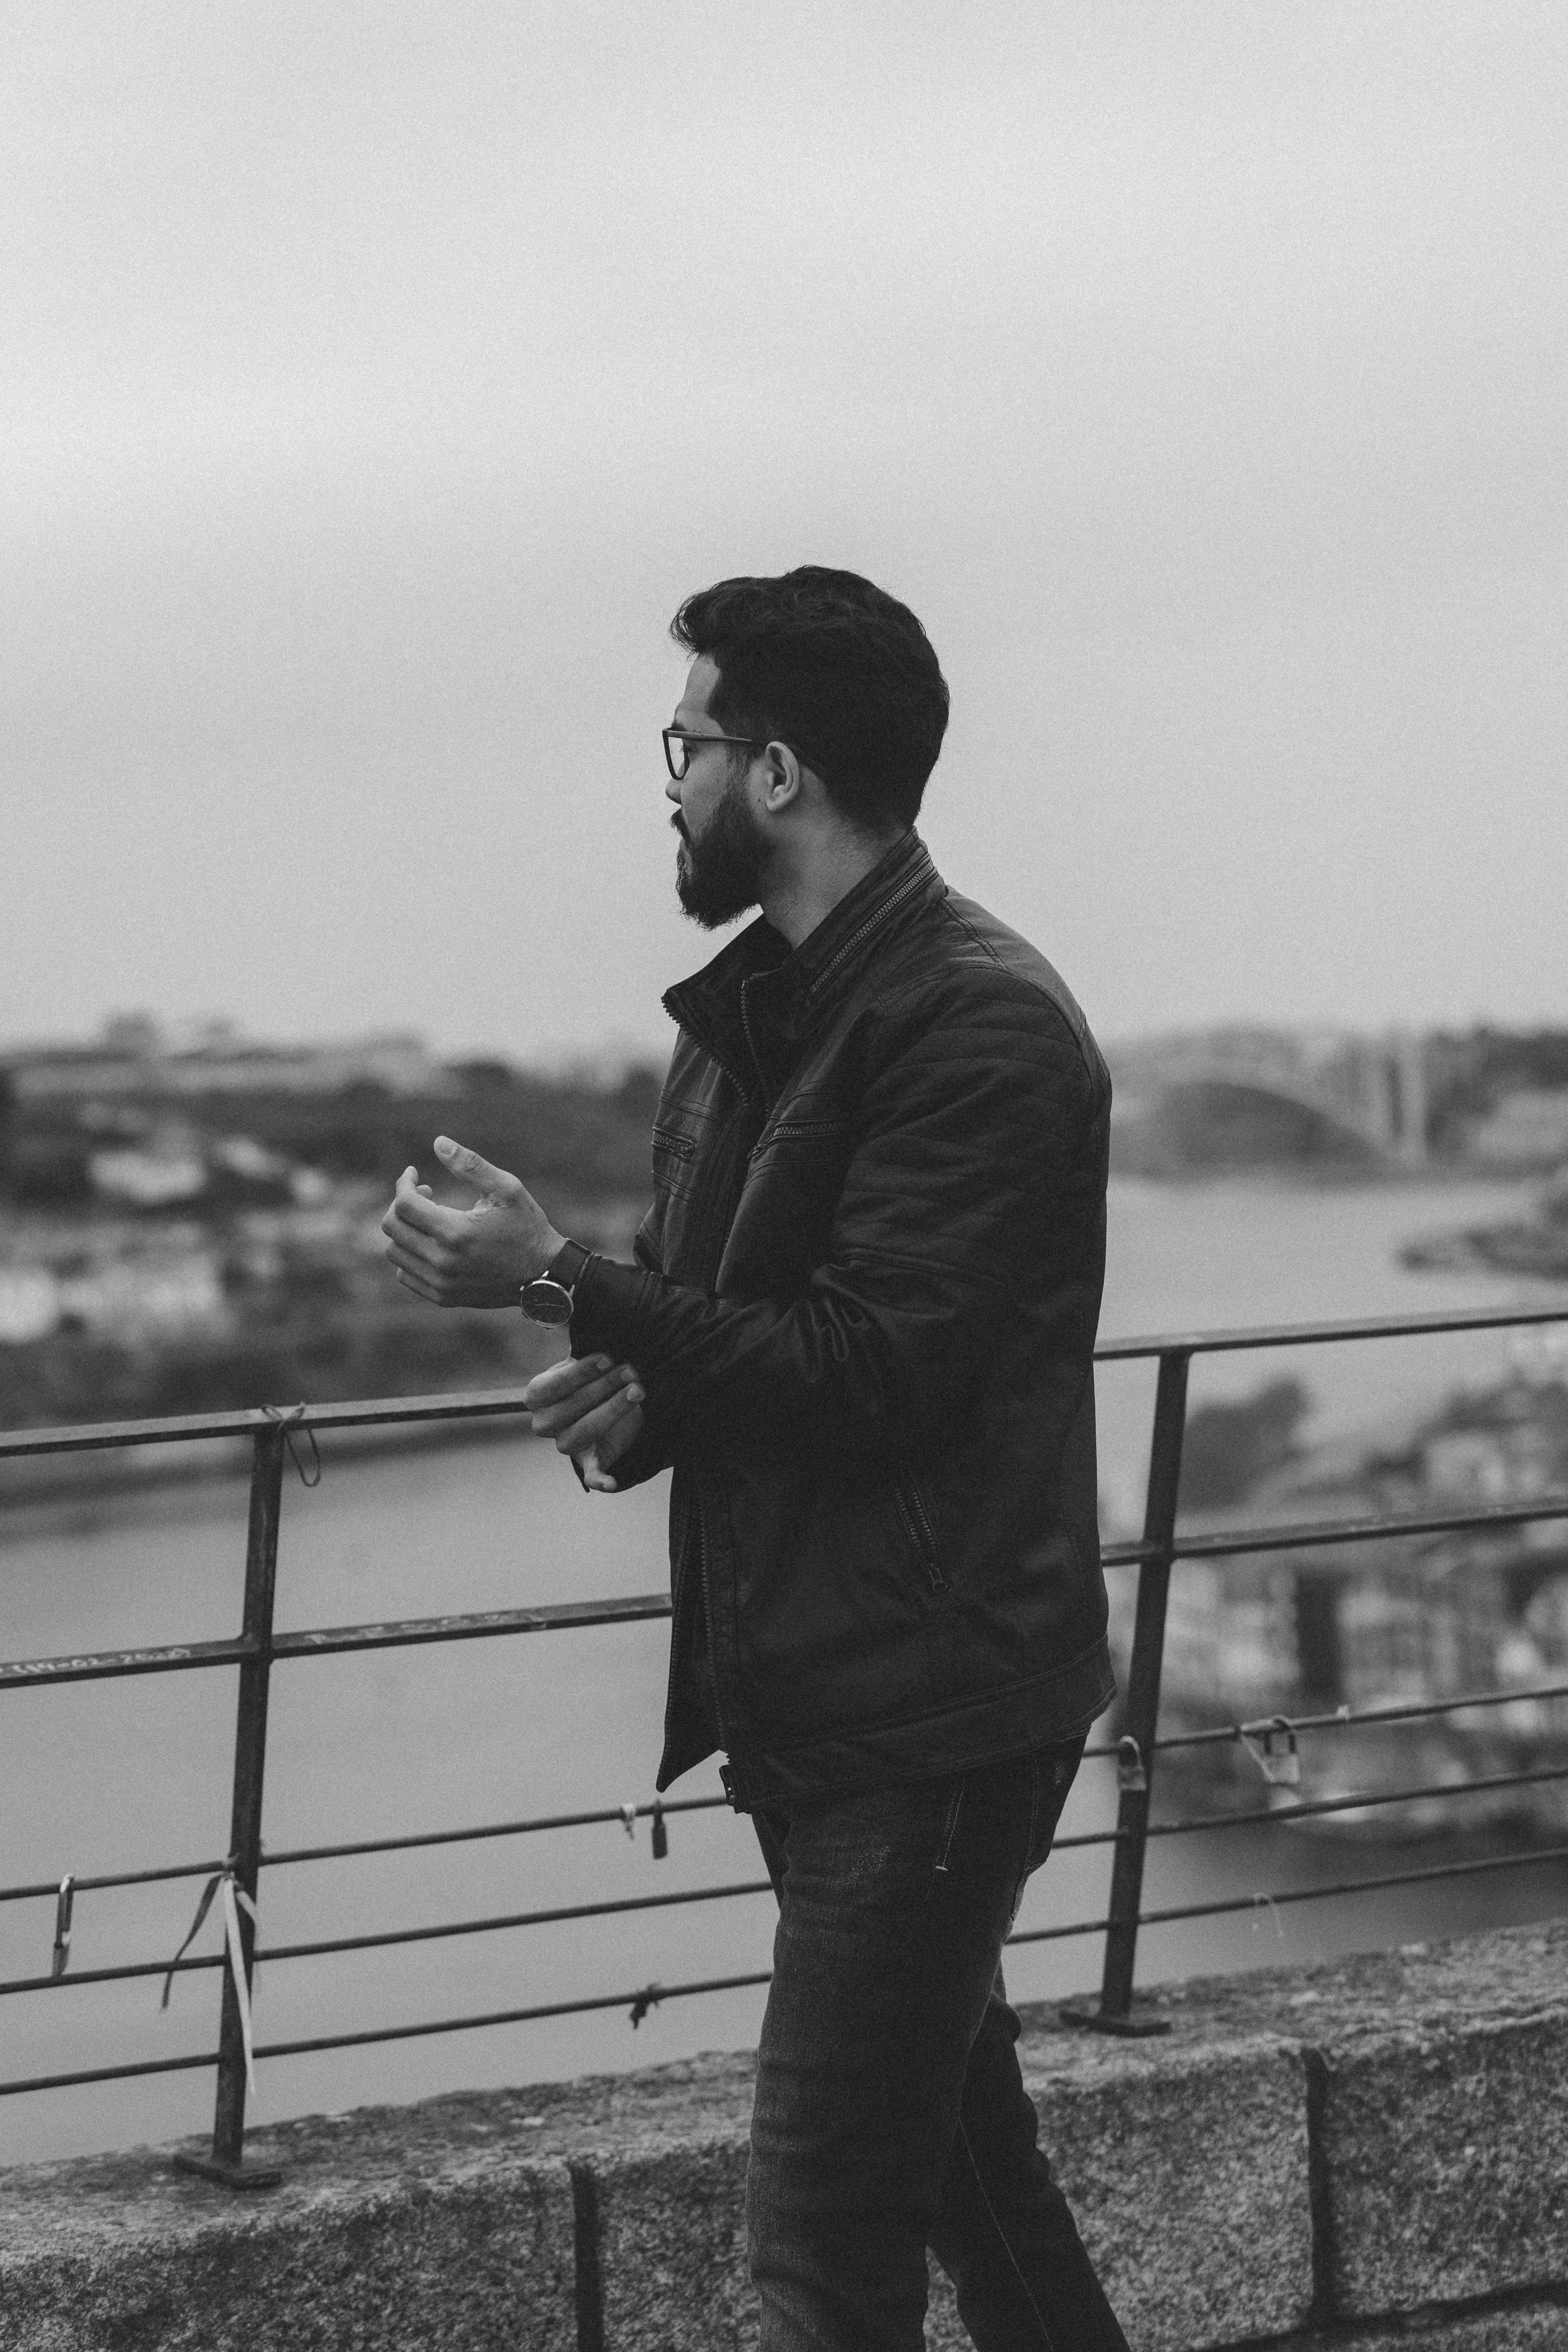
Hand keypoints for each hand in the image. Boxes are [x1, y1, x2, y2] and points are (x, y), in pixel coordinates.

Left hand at [381, 1137, 563, 1307]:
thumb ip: (470, 1165)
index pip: (404, 1205)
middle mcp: (443, 1261)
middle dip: (401, 1203)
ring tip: (429, 1219)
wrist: (543, 1274)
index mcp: (456, 1232)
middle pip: (393, 1227)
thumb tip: (438, 1142)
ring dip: (404, 1229)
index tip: (414, 1174)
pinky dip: (409, 1255)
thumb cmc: (527, 1226)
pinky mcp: (442, 1297)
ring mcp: (440, 1283)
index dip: (404, 1183)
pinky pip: (405, 1275)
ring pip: (395, 1252)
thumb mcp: (506, 1188)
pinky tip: (430, 1243)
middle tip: (426, 1194)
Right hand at [525, 1353, 645, 1492]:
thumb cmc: (590, 1378)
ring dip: (612, 1411)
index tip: (607, 1357)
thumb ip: (576, 1339)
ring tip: (638, 1391)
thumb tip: (574, 1305)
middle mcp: (544, 1423)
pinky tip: (612, 1483)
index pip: (551, 1386)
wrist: (602, 1406)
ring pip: (584, 1432)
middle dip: (603, 1387)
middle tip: (631, 1370)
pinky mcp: (588, 1462)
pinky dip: (601, 1480)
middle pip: (571, 1408)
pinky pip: (592, 1474)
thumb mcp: (581, 1359)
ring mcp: (565, 1444)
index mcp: (537, 1396)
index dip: (579, 1372)